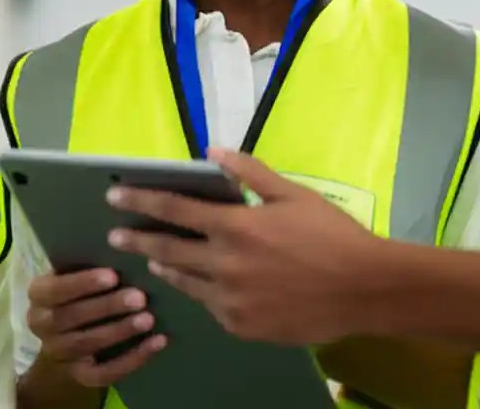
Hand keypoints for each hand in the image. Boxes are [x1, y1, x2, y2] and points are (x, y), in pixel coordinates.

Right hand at [25, 268, 166, 386]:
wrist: (65, 339)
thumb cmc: (77, 293)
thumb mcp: (72, 274)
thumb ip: (86, 263)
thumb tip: (123, 242)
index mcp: (38, 296)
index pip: (54, 290)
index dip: (82, 284)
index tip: (112, 275)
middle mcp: (42, 325)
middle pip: (71, 318)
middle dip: (107, 307)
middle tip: (140, 297)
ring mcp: (59, 353)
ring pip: (88, 344)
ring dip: (121, 331)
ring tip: (149, 318)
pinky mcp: (79, 376)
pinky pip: (105, 372)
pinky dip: (133, 359)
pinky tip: (157, 342)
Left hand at [106, 148, 385, 344]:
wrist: (365, 289)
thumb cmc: (331, 234)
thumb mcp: (292, 194)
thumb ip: (250, 172)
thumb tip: (213, 152)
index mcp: (235, 227)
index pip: (173, 208)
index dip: (140, 200)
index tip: (114, 197)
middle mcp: (224, 265)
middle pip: (166, 250)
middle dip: (137, 240)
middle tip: (116, 237)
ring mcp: (230, 301)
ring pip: (185, 282)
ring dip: (166, 268)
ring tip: (155, 262)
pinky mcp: (241, 327)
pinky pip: (211, 307)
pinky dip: (205, 293)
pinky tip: (206, 286)